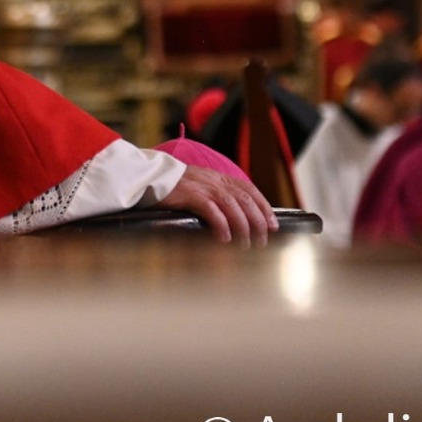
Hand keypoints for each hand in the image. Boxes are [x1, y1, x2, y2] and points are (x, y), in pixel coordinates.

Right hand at [154, 166, 277, 244]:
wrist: (149, 176)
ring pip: (232, 206)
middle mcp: (215, 180)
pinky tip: (225, 239)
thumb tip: (235, 217)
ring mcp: (203, 187)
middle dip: (257, 222)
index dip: (264, 207)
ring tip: (245, 245)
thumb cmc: (174, 187)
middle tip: (262, 242)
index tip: (273, 225)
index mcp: (219, 177)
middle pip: (245, 200)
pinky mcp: (189, 194)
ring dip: (242, 227)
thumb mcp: (201, 185)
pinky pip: (211, 210)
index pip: (249, 190)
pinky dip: (221, 225)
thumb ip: (217, 195)